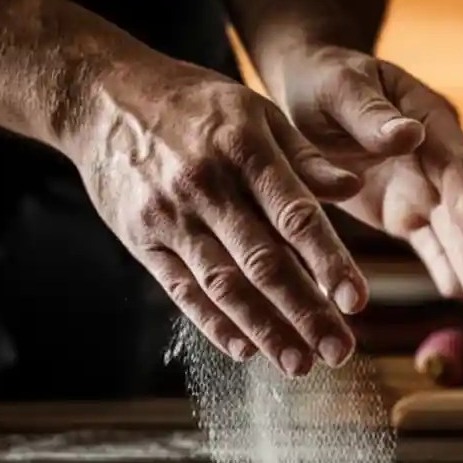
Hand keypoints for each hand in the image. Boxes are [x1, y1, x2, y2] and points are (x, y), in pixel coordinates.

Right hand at [70, 56, 369, 375]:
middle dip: (305, 313)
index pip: (296, 216)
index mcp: (244, 149)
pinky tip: (245, 349)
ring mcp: (171, 217)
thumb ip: (304, 157)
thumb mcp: (255, 111)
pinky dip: (214, 323)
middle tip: (338, 352)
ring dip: (265, 330)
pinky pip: (183, 290)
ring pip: (224, 285)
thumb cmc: (195, 105)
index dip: (329, 262)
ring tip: (299, 364)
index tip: (357, 302)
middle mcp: (208, 186)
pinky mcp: (142, 239)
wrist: (104, 98)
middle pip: (264, 262)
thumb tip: (353, 189)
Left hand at [274, 47, 462, 316]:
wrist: (309, 87)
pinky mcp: (406, 210)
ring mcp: (424, 186)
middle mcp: (437, 156)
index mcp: (429, 119)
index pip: (456, 166)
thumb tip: (409, 134)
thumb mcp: (338, 87)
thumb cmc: (323, 80)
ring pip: (459, 234)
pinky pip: (433, 244)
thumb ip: (369, 114)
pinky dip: (450, 270)